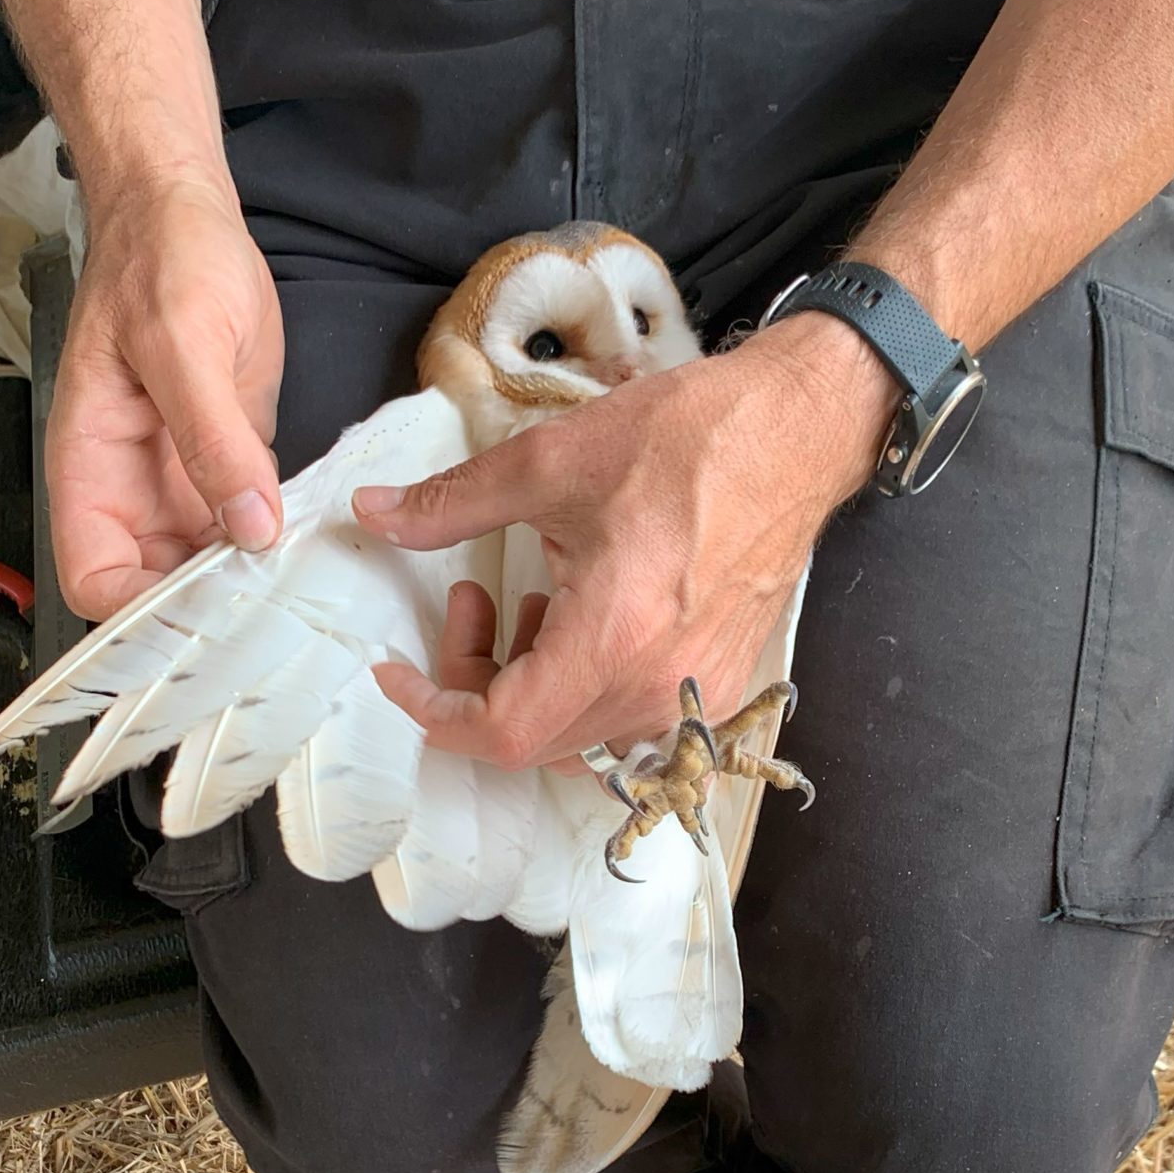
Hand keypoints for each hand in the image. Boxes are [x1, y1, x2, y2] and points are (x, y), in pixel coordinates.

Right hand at [46, 172, 284, 619]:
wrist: (186, 213)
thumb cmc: (161, 259)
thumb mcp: (183, 343)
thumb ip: (212, 440)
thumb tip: (248, 528)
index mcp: (91, 468)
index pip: (95, 582)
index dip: (140, 617)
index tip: (206, 621)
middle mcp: (131, 490)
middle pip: (154, 593)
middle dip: (208, 615)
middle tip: (276, 619)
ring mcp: (180, 483)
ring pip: (207, 571)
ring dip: (251, 587)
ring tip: (305, 596)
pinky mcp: (229, 467)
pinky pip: (249, 528)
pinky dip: (278, 547)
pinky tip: (318, 553)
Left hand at [354, 316, 892, 764]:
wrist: (798, 433)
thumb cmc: (691, 440)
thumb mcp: (550, 462)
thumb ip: (453, 504)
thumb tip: (375, 514)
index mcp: (613, 644)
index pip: (500, 733)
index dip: (434, 709)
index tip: (398, 672)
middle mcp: (657, 690)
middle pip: (534, 739)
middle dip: (478, 680)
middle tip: (470, 597)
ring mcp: (693, 695)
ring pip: (579, 734)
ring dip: (531, 683)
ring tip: (534, 598)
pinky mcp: (717, 683)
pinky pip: (627, 717)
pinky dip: (582, 682)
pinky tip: (584, 610)